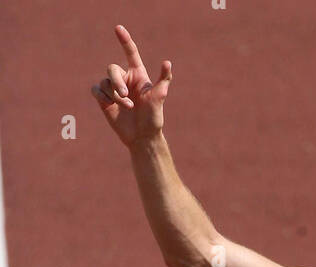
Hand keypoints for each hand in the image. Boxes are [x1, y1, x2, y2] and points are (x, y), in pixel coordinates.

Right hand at [91, 25, 171, 146]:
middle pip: (112, 69)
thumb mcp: (159, 98)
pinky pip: (96, 90)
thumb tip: (167, 62)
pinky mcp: (104, 100)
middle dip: (117, 82)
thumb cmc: (153, 118)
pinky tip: (108, 104)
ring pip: (105, 83)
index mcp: (137, 74)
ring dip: (114, 95)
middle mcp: (124, 79)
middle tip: (125, 95)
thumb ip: (163, 80)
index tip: (118, 28)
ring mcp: (113, 89)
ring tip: (127, 107)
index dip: (124, 40)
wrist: (143, 137)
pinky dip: (101, 96)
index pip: (130, 52)